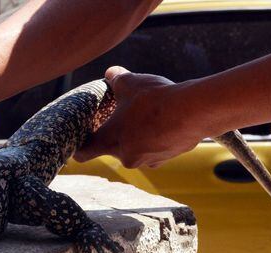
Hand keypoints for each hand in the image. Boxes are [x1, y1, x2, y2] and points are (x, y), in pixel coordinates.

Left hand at [75, 66, 206, 167]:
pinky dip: (157, 138)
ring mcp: (149, 160)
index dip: (79, 149)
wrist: (193, 112)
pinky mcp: (168, 157)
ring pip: (137, 149)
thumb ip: (116, 79)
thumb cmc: (154, 99)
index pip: (85, 153)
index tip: (77, 146)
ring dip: (138, 136)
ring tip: (148, 116)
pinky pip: (156, 149)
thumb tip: (110, 72)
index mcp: (110, 141)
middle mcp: (126, 156)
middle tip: (124, 117)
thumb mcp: (130, 83)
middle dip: (117, 134)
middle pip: (113, 148)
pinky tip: (165, 121)